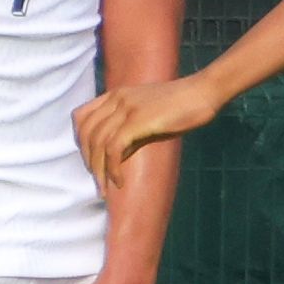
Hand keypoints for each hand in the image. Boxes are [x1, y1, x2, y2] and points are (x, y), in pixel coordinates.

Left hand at [75, 74, 221, 192]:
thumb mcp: (149, 120)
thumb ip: (130, 135)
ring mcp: (126, 108)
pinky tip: (119, 181)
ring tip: (105, 190)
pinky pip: (115, 148)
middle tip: (98, 184)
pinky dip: (113, 168)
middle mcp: (116, 99)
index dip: (80, 142)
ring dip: (99, 171)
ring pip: (98, 143)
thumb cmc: (182, 109)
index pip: (81, 117)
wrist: (203, 93)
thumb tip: (115, 158)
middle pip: (86, 134)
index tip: (91, 162)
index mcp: (116, 95)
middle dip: (89, 162)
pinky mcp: (137, 120)